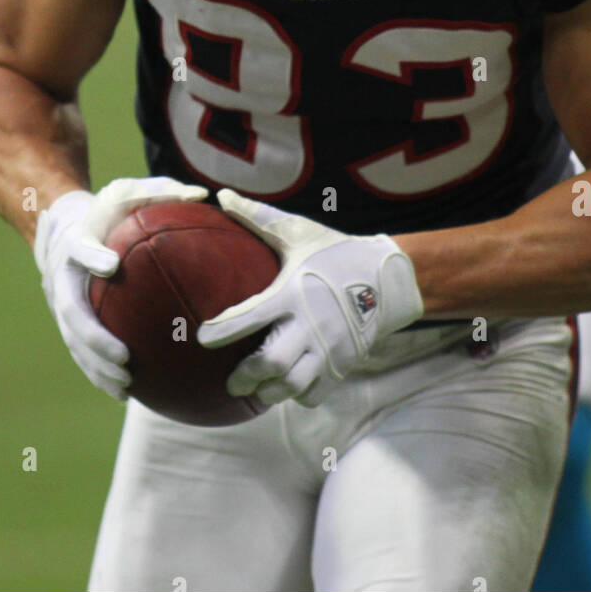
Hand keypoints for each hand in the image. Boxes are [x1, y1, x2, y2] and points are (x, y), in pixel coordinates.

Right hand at [34, 176, 207, 397]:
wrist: (58, 224)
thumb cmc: (106, 209)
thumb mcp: (127, 192)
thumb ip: (160, 191)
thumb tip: (204, 195)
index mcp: (76, 241)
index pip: (79, 247)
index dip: (91, 255)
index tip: (111, 264)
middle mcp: (63, 276)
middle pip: (71, 310)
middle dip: (94, 337)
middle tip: (124, 356)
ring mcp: (61, 301)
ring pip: (73, 340)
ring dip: (96, 366)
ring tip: (125, 385)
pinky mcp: (67, 320)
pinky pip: (80, 352)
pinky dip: (97, 373)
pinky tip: (124, 392)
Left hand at [197, 189, 422, 407]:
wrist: (387, 277)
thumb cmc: (334, 252)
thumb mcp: (298, 232)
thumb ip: (258, 218)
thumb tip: (222, 196)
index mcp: (293, 292)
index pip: (251, 315)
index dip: (223, 330)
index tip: (203, 338)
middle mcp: (310, 323)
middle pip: (273, 362)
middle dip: (247, 375)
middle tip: (231, 381)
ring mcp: (329, 347)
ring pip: (294, 384)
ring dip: (271, 391)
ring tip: (258, 388)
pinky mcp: (343, 364)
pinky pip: (316, 393)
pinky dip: (298, 395)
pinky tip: (287, 388)